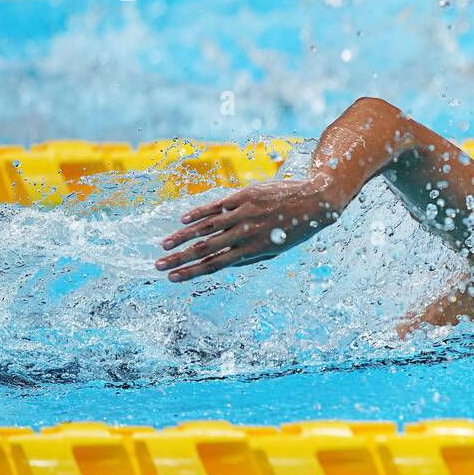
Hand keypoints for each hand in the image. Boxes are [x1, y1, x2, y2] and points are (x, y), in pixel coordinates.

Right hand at [156, 177, 341, 282]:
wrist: (315, 200)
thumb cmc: (294, 228)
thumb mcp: (274, 249)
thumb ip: (249, 256)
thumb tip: (223, 263)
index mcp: (253, 251)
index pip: (215, 265)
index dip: (192, 272)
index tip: (173, 278)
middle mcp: (246, 233)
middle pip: (205, 249)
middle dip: (179, 259)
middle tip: (158, 266)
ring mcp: (244, 213)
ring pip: (206, 227)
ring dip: (182, 237)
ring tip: (165, 245)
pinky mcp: (245, 195)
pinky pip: (217, 206)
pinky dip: (198, 213)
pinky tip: (183, 220)